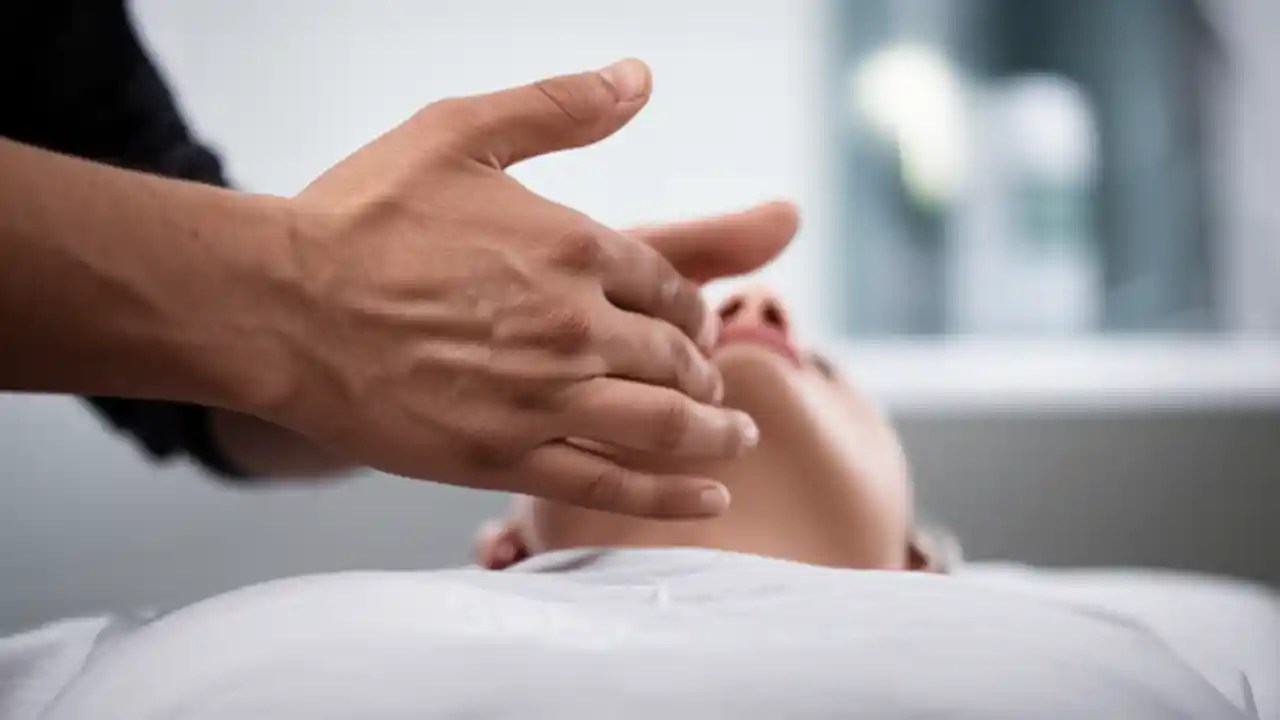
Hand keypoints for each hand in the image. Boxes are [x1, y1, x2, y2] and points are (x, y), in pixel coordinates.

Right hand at [258, 60, 784, 517]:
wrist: (277, 305)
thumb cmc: (359, 216)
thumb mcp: (459, 132)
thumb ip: (557, 106)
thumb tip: (638, 76)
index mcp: (574, 248)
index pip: (669, 287)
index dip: (690, 309)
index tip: (690, 324)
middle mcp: (574, 328)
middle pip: (676, 359)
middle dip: (705, 372)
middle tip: (711, 384)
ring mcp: (542, 400)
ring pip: (663, 425)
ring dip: (714, 433)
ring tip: (735, 439)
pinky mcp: (503, 457)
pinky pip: (609, 485)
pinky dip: (670, 495)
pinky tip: (711, 496)